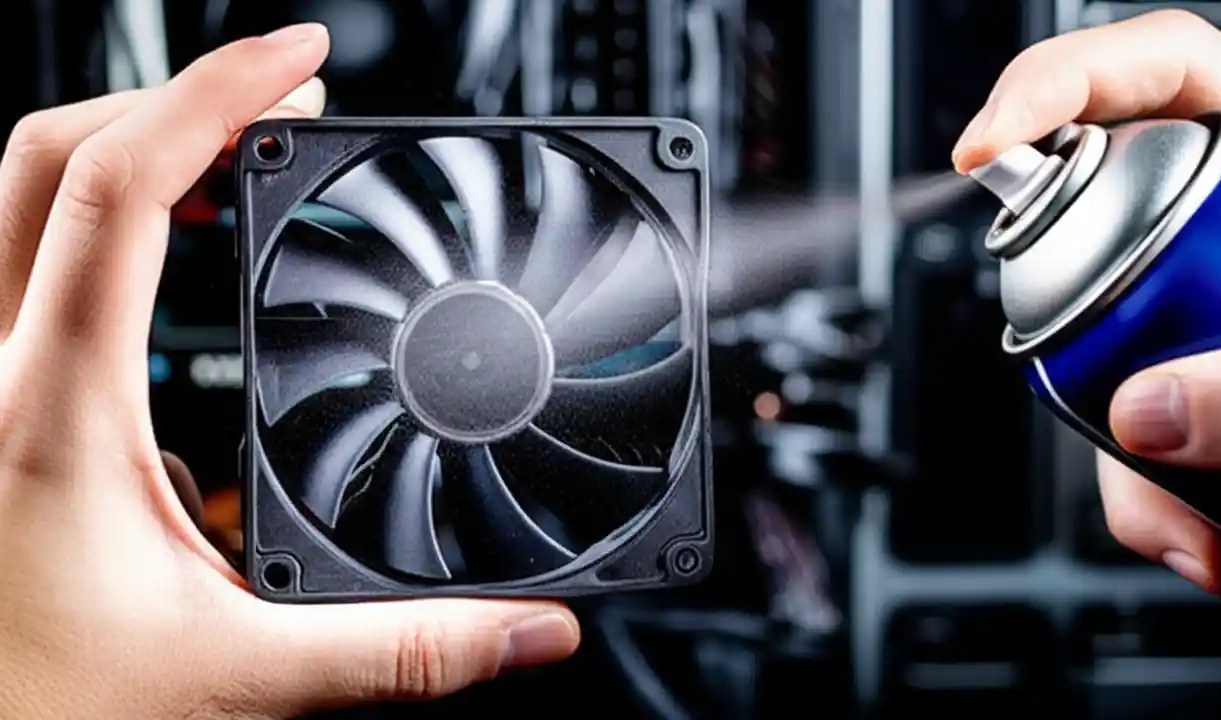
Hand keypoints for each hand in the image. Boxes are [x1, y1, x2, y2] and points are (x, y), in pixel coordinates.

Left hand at [0, 23, 578, 718]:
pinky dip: (94, 221)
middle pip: (47, 154)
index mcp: (53, 412)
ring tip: (239, 160)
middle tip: (288, 107)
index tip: (300, 65)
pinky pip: (15, 261)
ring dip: (127, 152)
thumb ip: (400, 652)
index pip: (120, 191)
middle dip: (176, 102)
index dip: (214, 98)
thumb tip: (528, 633)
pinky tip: (168, 268)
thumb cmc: (42, 711)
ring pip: (13, 197)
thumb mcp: (238, 675)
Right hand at [951, 9, 1220, 631]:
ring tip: (1219, 552)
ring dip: (1149, 484)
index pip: (1155, 73)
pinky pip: (1160, 445)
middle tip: (1120, 424)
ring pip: (1122, 373)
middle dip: (1097, 367)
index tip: (988, 147)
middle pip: (1107, 248)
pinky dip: (1184, 515)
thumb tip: (1155, 412)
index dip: (1054, 86)